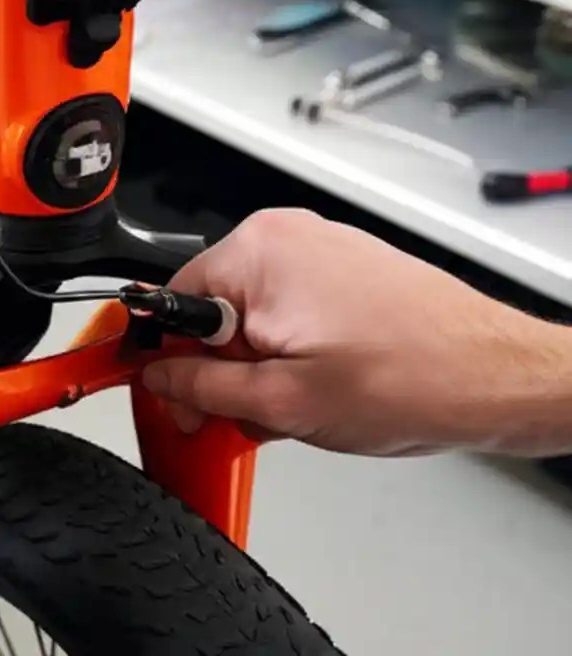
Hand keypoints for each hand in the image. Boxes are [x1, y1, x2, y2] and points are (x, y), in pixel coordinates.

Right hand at [141, 209, 571, 455]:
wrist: (498, 377)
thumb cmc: (414, 378)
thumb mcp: (281, 400)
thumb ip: (202, 387)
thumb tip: (159, 379)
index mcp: (259, 253)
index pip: (171, 303)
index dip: (165, 361)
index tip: (166, 398)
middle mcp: (286, 239)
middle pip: (209, 312)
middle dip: (213, 372)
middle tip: (230, 419)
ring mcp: (319, 252)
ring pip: (248, 319)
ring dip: (252, 372)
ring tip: (287, 412)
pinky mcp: (344, 273)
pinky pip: (286, 315)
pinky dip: (284, 357)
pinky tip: (307, 395)